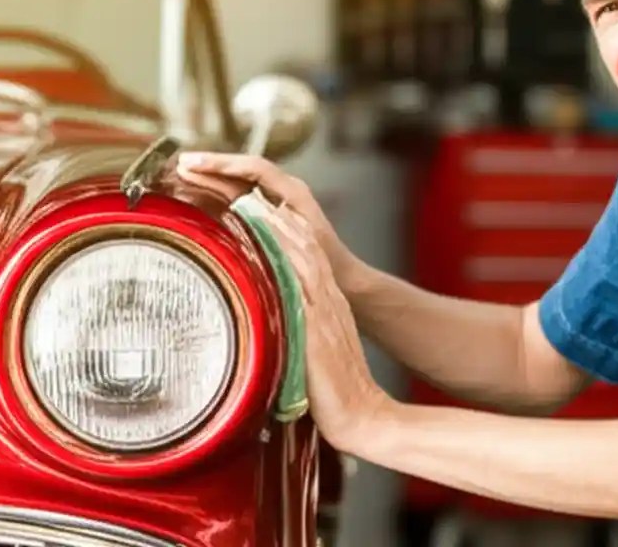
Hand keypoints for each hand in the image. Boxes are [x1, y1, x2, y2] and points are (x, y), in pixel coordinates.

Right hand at [174, 152, 367, 294]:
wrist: (344, 281)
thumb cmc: (327, 267)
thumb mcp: (299, 246)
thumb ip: (271, 226)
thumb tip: (238, 206)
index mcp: (292, 192)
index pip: (253, 168)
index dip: (222, 164)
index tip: (192, 163)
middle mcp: (282, 190)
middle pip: (240, 171)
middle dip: (207, 167)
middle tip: (175, 165)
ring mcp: (273, 201)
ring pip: (235, 183)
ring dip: (206, 179)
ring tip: (175, 176)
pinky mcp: (265, 214)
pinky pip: (235, 199)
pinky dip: (212, 195)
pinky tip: (191, 195)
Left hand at [265, 204, 391, 451]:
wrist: (365, 418)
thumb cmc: (337, 396)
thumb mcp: (315, 355)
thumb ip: (299, 336)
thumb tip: (272, 331)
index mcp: (329, 308)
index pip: (308, 260)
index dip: (287, 234)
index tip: (263, 212)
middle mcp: (328, 305)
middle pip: (305, 252)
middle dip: (279, 223)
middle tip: (252, 197)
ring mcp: (323, 316)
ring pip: (301, 263)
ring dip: (278, 235)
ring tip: (255, 209)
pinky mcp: (316, 332)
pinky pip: (298, 290)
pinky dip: (283, 267)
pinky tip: (266, 252)